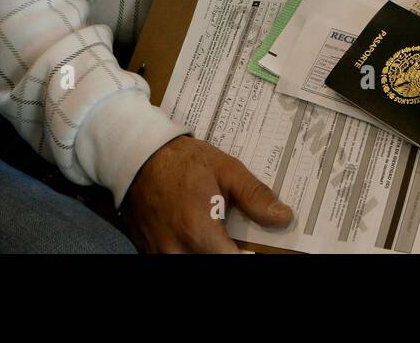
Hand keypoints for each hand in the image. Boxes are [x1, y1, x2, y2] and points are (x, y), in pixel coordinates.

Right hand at [121, 136, 291, 252]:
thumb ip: (255, 197)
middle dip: (226, 251)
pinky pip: (175, 258)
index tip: (253, 247)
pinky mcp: (149, 251)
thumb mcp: (226, 170)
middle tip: (232, 235)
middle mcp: (177, 249)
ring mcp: (160, 253)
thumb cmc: (182, 161)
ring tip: (214, 233)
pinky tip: (195, 234)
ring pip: (192, 262)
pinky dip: (189, 251)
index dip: (246, 255)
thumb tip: (283, 217)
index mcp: (198, 231)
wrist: (137, 156)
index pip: (232, 261)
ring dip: (207, 251)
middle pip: (213, 263)